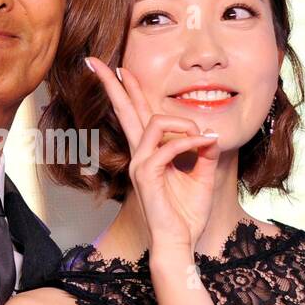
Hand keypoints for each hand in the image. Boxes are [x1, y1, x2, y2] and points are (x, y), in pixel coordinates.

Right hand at [85, 57, 219, 254]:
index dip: (129, 90)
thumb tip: (209, 131)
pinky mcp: (146, 174)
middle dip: (113, 84)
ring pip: (156, 122)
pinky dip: (191, 143)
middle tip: (96, 61)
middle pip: (125, 110)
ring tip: (203, 137)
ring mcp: (140, 163)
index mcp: (150, 152)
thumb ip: (204, 151)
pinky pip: (168, 146)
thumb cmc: (187, 213)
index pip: (137, 115)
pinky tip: (205, 145)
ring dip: (185, 124)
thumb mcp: (203, 174)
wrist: (179, 242)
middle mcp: (140, 154)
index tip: (119, 69)